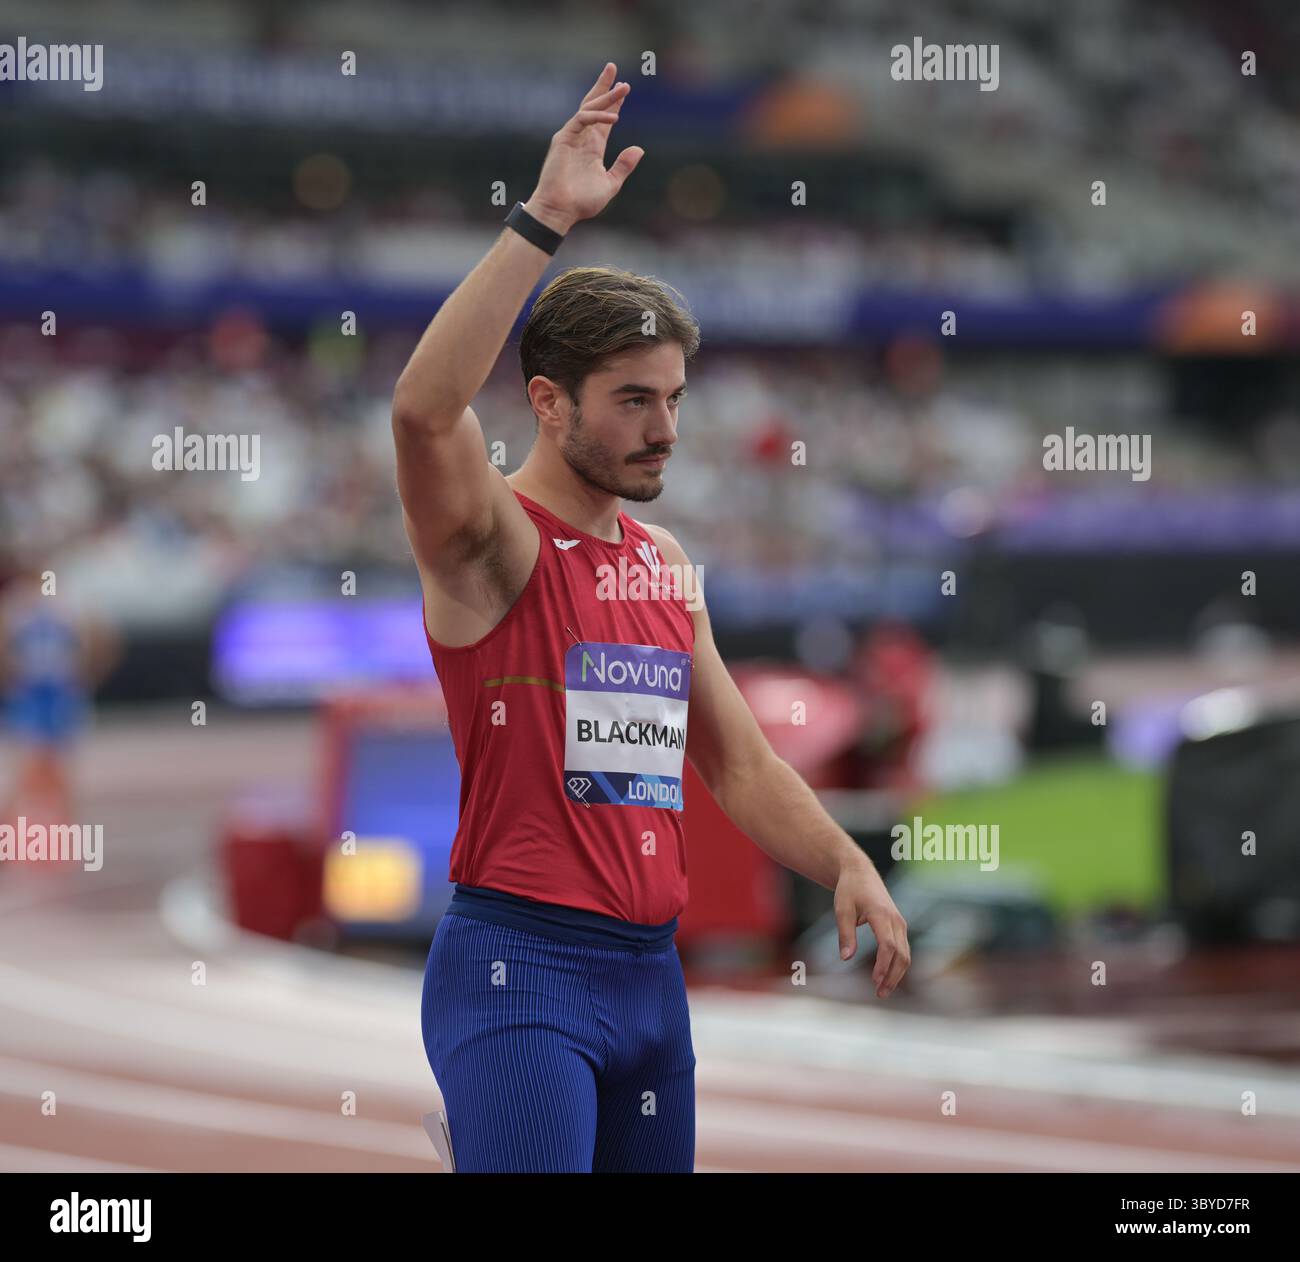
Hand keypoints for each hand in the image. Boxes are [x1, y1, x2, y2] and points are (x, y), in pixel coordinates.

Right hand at [526, 61, 643, 232]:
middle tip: (613, 68)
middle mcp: (581, 138)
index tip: (624, 88)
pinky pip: (581, 120)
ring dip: (606, 96)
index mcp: (592, 148)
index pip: (604, 119)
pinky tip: (613, 117)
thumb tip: (639, 149)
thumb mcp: (610, 184)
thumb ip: (623, 166)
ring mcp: (571, 137)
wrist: (561, 211)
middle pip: (593, 105)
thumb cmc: (581, 203)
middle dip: (604, 87)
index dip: (614, 103)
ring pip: (589, 108)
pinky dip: (597, 116)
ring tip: (623, 86)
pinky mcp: (563, 139)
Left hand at [834, 863, 910, 997]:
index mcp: (881, 914)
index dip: (883, 965)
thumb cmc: (849, 890)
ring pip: (905, 954)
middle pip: (901, 954)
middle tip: (880, 994)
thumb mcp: (842, 909)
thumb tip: (846, 959)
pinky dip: (897, 965)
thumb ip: (845, 934)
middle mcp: (896, 920)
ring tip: (882, 991)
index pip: (888, 945)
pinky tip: (886, 977)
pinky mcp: (899, 926)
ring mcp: (900, 923)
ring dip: (896, 974)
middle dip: (892, 976)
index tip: (875, 981)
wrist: (860, 872)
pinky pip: (903, 949)